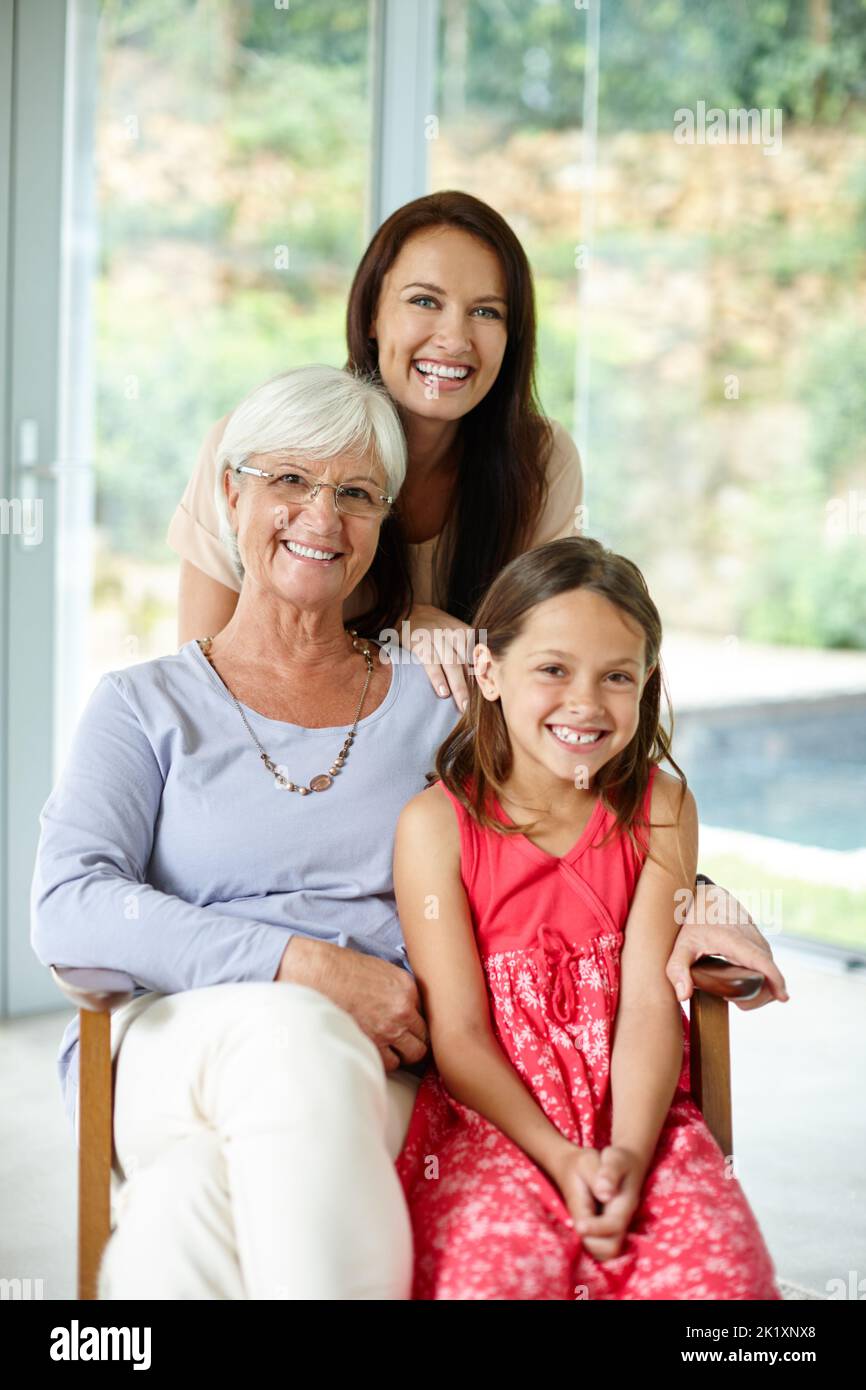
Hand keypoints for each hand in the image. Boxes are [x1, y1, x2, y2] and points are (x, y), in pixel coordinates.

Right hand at [276, 937, 428, 1072]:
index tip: (408, 1026)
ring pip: (412, 1055)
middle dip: (415, 1040)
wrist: (316, 974)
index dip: (415, 1021)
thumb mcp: (380, 970)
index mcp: (407, 987)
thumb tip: (403, 1006)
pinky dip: (385, 1061)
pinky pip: (390, 1064)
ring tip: (388, 1048)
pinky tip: (374, 1051)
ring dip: (402, 1053)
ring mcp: (389, 1029)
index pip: (425, 1014)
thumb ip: (398, 990)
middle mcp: (404, 1009)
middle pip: (424, 1037)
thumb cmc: (341, 969)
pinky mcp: (372, 1044)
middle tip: (403, 1041)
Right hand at [399, 604, 472, 710]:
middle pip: (467, 663)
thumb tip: (482, 677)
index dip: (482, 677)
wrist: (409, 612)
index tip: (487, 695)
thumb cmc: (436, 629)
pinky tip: (443, 692)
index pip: (478, 658)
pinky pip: (431, 664)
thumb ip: (467, 651)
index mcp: (466, 632)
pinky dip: (438, 678)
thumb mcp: (455, 633)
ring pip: (452, 665)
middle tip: (475, 706)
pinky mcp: (420, 644)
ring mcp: (436, 638)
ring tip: (462, 705)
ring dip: (458, 686)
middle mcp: (453, 634)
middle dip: (472, 686)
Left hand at [554, 1144, 643, 1261]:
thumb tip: (604, 1193)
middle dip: (591, 1242)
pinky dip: (589, 1243)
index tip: (579, 1224)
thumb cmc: (616, 1158)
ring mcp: (617, 1227)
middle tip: (577, 1224)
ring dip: (589, 1244)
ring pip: (606, 1252)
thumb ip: (609, 1172)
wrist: (622, 1163)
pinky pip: (601, 1248)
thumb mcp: (613, 1157)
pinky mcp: (609, 1230)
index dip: (596, 1228)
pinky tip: (580, 1225)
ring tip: (578, 1224)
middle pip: (611, 1248)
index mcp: (624, 1203)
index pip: (614, 1225)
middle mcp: (623, 1220)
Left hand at [666, 886, 788, 1010]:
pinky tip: (744, 986)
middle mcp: (752, 939)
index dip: (775, 980)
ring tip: (735, 996)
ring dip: (760, 989)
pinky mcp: (759, 943)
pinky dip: (761, 979)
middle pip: (769, 974)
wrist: (706, 897)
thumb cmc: (694, 921)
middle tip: (733, 1002)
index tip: (783, 997)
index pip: (763, 961)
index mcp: (735, 940)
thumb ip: (677, 969)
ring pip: (769, 971)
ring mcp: (758, 940)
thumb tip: (683, 995)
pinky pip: (767, 965)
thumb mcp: (681, 944)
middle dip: (758, 996)